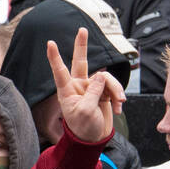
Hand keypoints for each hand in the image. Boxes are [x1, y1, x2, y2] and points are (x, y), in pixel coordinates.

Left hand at [46, 27, 124, 143]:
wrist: (93, 139)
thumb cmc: (83, 128)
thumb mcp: (86, 111)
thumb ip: (94, 92)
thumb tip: (102, 74)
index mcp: (68, 91)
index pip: (60, 72)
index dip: (55, 58)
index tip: (50, 43)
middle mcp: (79, 86)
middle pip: (81, 61)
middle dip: (82, 45)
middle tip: (82, 29)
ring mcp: (92, 87)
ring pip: (106, 78)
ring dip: (115, 89)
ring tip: (119, 102)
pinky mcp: (103, 91)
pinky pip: (114, 87)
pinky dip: (118, 97)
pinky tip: (119, 107)